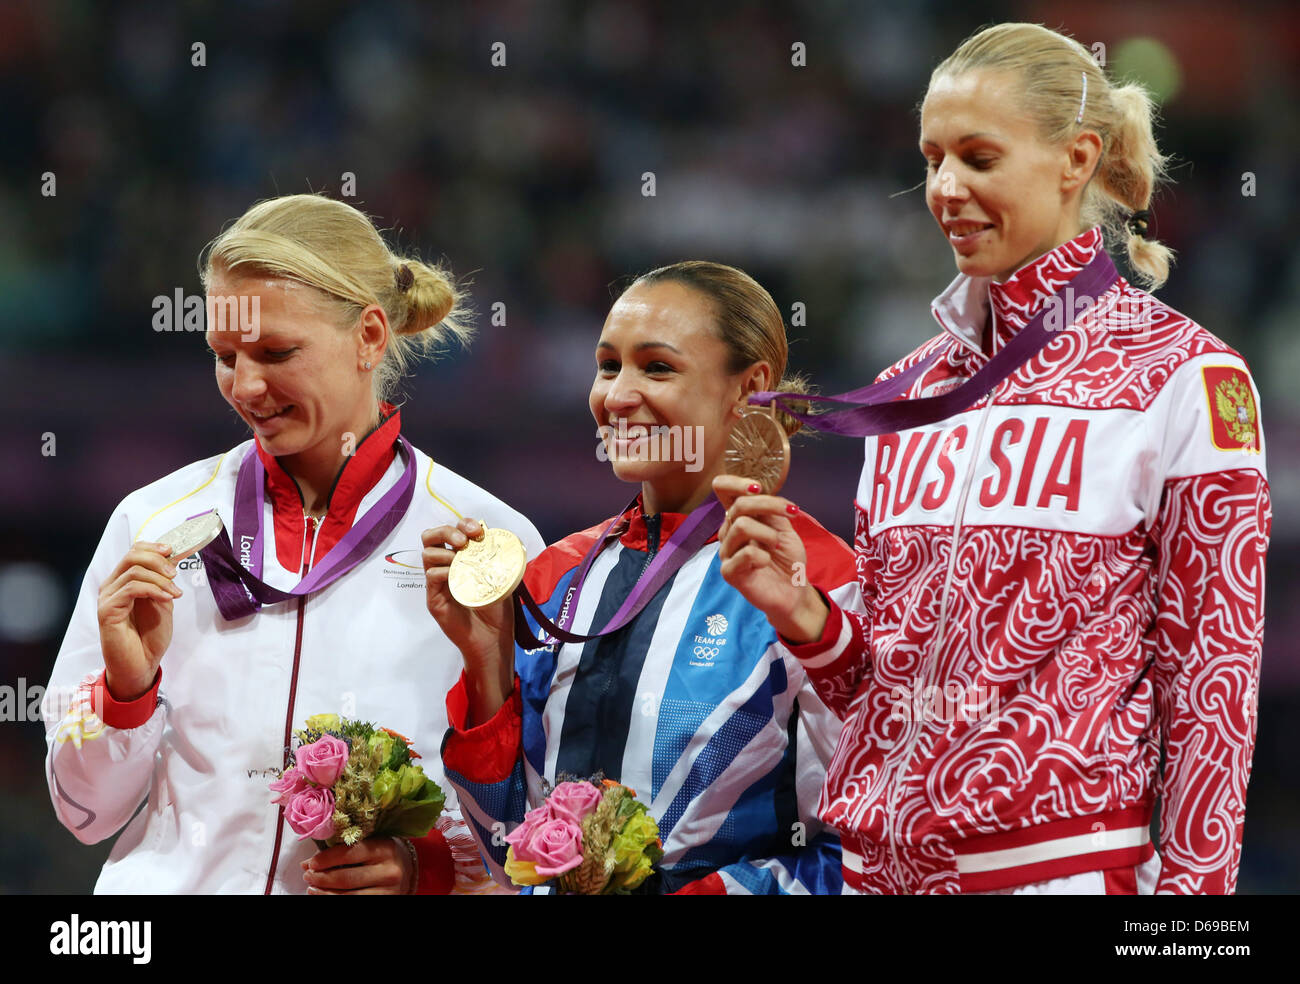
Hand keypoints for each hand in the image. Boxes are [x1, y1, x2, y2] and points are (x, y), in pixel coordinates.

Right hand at [97, 541, 180, 700]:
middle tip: (175, 574)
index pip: (135, 551)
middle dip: (158, 560)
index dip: (154, 547)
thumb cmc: (150, 636)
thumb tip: (171, 558)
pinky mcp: (107, 609)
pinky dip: (153, 589)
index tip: (174, 551)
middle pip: (132, 555)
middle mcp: (113, 585)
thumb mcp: (163, 602)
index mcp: (125, 581)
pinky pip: (131, 588)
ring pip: (134, 570)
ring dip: (161, 580)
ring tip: (175, 594)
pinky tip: (166, 599)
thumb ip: (163, 582)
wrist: (142, 664)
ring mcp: (108, 596)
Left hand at [302, 837, 413, 894]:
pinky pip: (355, 904)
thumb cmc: (381, 855)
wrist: (407, 870)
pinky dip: (335, 901)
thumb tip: (308, 863)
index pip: (350, 853)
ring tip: (312, 889)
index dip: (327, 859)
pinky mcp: (384, 902)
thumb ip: (343, 849)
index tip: (311, 863)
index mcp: (385, 848)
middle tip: (308, 876)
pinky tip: (325, 897)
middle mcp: (389, 871)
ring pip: (348, 897)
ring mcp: (388, 891)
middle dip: (322, 878)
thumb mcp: (369, 844)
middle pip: (347, 878)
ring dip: (325, 894)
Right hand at [421, 519, 514, 724]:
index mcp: (461, 558)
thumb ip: (498, 558)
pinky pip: (431, 576)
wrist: (493, 639)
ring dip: (446, 551)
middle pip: (431, 536)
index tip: (478, 530)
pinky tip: (458, 576)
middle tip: (463, 539)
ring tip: (462, 560)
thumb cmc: (497, 609)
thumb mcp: (502, 578)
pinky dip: (444, 571)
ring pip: (427, 553)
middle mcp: (446, 566)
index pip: (453, 531)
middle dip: (447, 530)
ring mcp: (438, 583)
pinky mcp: (434, 598)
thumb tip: (503, 538)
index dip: (463, 524)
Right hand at [713, 475, 827, 644]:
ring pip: (741, 526)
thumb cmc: (786, 558)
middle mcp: (727, 532)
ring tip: (777, 545)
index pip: (722, 489)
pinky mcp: (729, 572)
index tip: (758, 487)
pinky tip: (767, 562)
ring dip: (768, 533)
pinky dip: (764, 555)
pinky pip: (746, 553)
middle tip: (791, 514)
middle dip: (769, 505)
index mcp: (738, 517)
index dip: (736, 482)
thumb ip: (771, 509)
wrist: (793, 590)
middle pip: (737, 505)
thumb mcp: (784, 527)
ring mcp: (726, 552)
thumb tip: (762, 489)